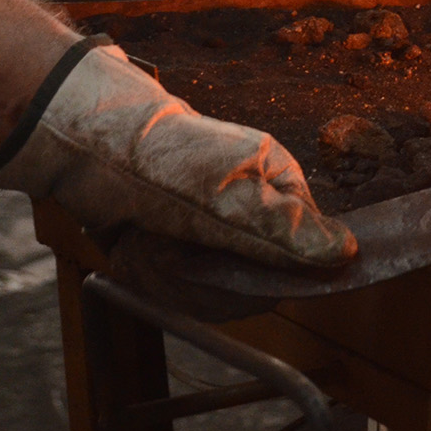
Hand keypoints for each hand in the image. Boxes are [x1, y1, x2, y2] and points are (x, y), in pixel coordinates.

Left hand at [0, 43, 355, 270]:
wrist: (82, 144)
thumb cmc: (160, 158)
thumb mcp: (227, 197)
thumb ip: (286, 230)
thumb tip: (347, 253)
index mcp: (282, 181)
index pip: (307, 251)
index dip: (270, 275)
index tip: (232, 275)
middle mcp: (256, 204)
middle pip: (258, 277)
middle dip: (210, 279)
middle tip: (174, 256)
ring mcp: (219, 224)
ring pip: (217, 286)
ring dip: (176, 278)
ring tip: (150, 247)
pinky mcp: (184, 239)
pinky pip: (186, 283)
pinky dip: (158, 276)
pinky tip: (140, 252)